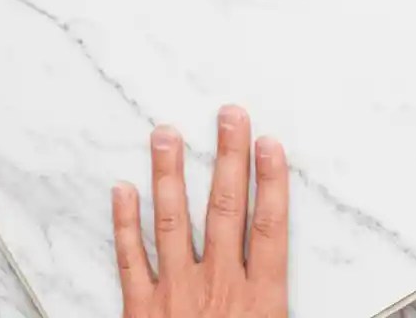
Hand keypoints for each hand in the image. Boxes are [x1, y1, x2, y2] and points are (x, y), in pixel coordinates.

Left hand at [111, 106, 288, 317]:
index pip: (269, 227)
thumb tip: (292, 277)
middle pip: (226, 210)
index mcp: (259, 300)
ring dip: (170, 175)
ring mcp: (175, 295)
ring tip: (167, 136)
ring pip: (173, 223)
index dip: (270, 181)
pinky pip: (130, 260)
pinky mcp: (141, 311)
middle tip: (228, 117)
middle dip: (228, 158)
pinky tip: (123, 191)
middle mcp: (217, 287)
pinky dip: (125, 224)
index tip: (268, 144)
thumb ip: (276, 306)